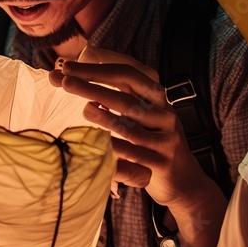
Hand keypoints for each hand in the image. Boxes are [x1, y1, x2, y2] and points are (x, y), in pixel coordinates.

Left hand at [48, 52, 206, 208]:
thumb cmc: (148, 143)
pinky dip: (116, 149)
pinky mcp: (163, 162)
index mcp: (154, 97)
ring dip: (104, 117)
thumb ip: (109, 99)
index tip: (68, 66)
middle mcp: (163, 112)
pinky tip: (98, 145)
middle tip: (64, 80)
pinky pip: (135, 154)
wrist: (183, 180)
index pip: (126, 73)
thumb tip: (70, 79)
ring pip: (131, 125)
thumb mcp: (135, 117)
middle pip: (126, 93)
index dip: (97, 68)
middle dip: (93, 85)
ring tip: (83, 110)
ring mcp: (165, 137)